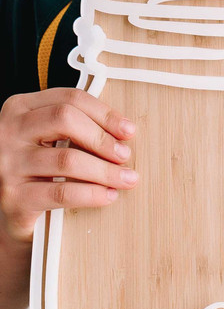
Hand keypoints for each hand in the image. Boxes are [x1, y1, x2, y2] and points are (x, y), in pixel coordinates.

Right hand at [0, 88, 138, 243]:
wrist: (8, 210)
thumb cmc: (34, 170)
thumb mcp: (46, 139)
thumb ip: (74, 127)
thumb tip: (121, 132)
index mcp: (20, 108)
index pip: (69, 99)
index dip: (104, 113)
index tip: (127, 130)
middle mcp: (9, 131)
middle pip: (66, 120)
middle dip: (103, 138)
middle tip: (124, 155)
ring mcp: (8, 164)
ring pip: (67, 159)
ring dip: (105, 170)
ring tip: (125, 178)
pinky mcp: (14, 196)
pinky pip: (62, 192)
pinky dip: (91, 194)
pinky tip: (107, 195)